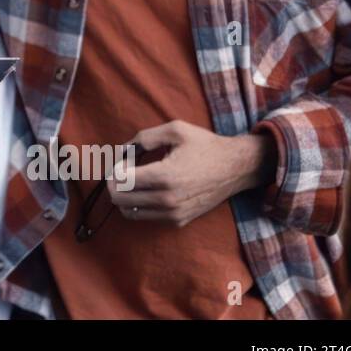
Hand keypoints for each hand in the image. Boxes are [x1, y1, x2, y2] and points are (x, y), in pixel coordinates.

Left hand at [108, 121, 276, 227]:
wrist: (236, 168)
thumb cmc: (205, 145)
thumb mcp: (174, 130)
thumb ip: (143, 138)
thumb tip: (121, 150)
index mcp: (165, 176)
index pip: (120, 181)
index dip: (114, 169)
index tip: (122, 160)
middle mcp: (168, 200)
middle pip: (119, 199)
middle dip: (114, 183)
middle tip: (123, 170)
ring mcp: (174, 213)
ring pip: (129, 212)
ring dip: (124, 196)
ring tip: (133, 180)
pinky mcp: (179, 221)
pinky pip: (145, 216)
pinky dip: (138, 205)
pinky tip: (147, 189)